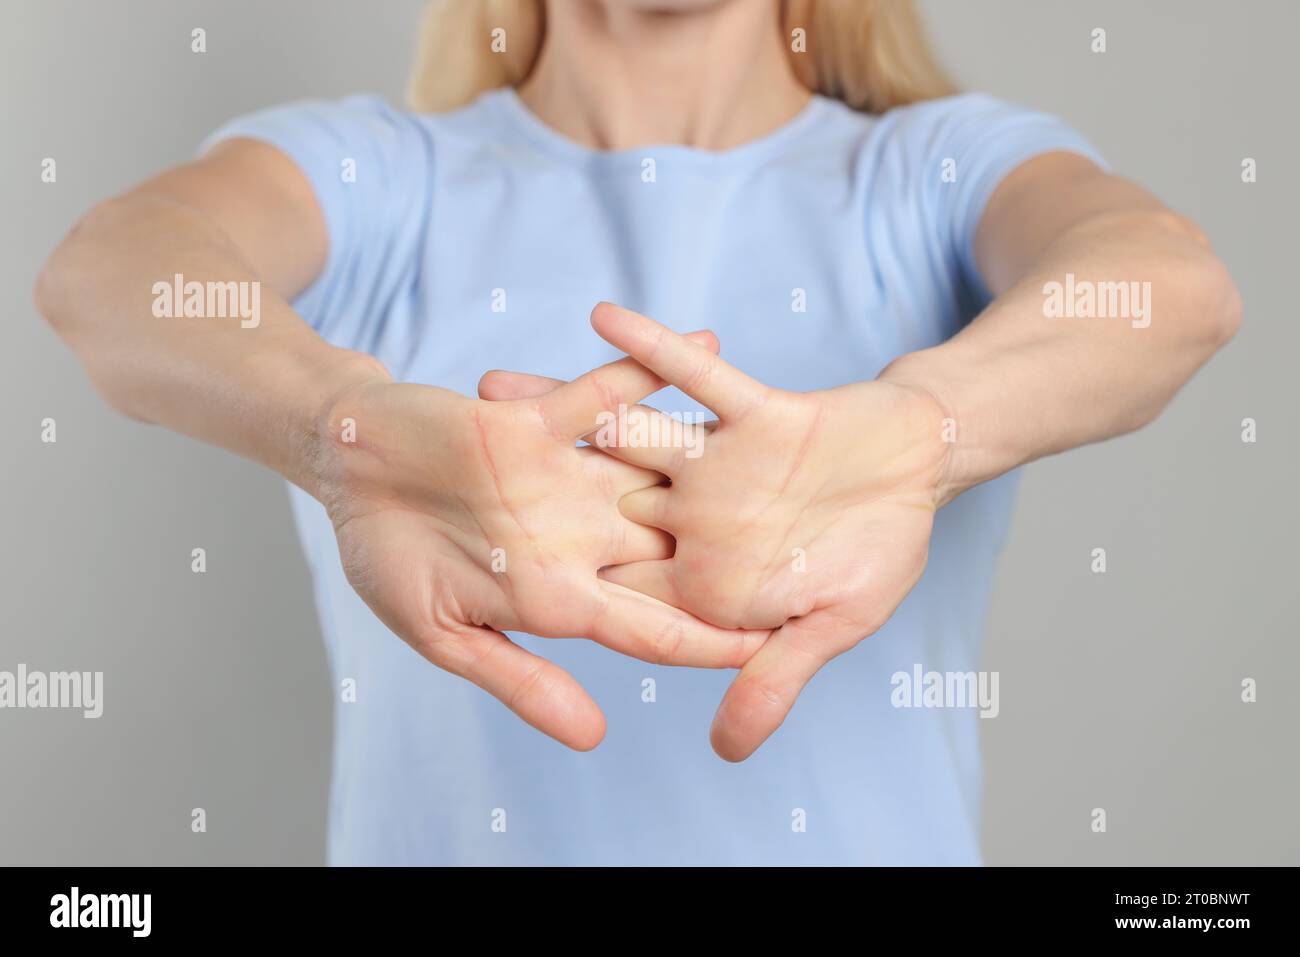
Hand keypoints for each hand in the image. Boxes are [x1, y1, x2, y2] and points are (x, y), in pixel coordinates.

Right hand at [311, 337, 766, 751]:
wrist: (342, 468)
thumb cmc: (382, 555)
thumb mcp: (443, 631)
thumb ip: (518, 675)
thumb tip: (592, 738)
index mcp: (559, 594)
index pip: (653, 627)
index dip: (710, 641)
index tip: (772, 653)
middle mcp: (577, 535)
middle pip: (674, 552)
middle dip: (740, 556)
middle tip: (818, 555)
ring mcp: (565, 475)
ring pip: (656, 469)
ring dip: (717, 460)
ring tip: (799, 446)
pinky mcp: (542, 418)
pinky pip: (608, 390)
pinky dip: (650, 366)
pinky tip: (709, 340)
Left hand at [479, 304, 951, 759]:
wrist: (924, 468)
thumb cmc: (884, 552)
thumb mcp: (833, 624)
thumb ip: (775, 676)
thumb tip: (728, 750)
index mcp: (707, 574)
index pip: (619, 588)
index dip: (549, 585)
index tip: (471, 579)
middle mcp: (696, 515)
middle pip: (593, 505)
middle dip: (523, 490)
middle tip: (443, 473)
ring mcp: (714, 460)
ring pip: (624, 434)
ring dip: (563, 407)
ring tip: (486, 387)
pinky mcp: (744, 409)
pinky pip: (690, 377)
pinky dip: (652, 351)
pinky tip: (600, 318)